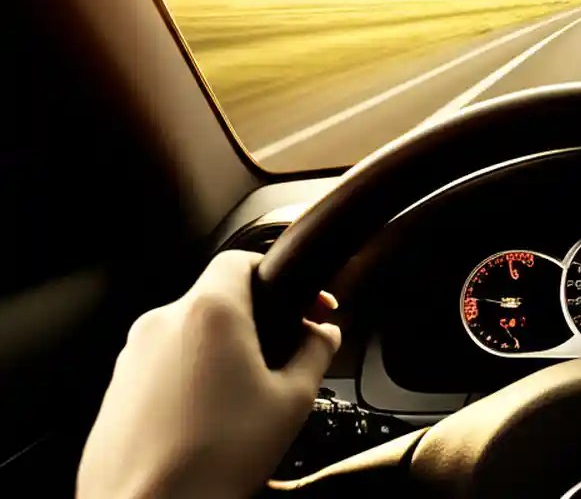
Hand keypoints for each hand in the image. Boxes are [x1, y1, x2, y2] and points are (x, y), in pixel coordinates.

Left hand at [77, 251, 340, 498]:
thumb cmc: (215, 461)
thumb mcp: (292, 401)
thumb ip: (315, 353)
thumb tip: (324, 335)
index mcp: (209, 314)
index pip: (242, 260)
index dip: (279, 275)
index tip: (304, 305)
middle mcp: (162, 324)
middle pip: (217, 301)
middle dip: (255, 324)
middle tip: (283, 359)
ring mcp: (131, 358)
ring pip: (189, 337)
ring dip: (221, 356)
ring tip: (246, 401)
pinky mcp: (116, 391)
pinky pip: (163, 369)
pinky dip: (190, 382)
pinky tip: (211, 422)